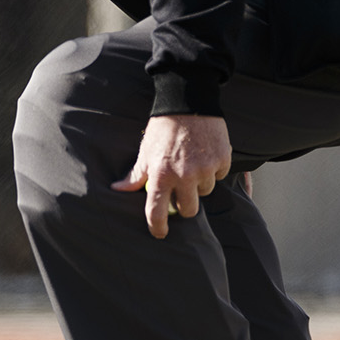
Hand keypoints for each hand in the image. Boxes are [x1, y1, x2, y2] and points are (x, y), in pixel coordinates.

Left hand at [111, 114, 231, 238]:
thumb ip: (135, 175)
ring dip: (199, 185)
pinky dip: (212, 170)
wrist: (187, 105)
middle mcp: (184, 176)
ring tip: (191, 165)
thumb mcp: (145, 152)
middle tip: (181, 191)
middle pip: (188, 209)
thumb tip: (117, 189)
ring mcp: (205, 170)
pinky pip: (218, 176)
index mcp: (161, 175)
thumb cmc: (162, 130)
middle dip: (184, 204)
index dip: (157, 226)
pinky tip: (204, 155)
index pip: (157, 210)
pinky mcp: (222, 161)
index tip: (159, 234)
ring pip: (204, 192)